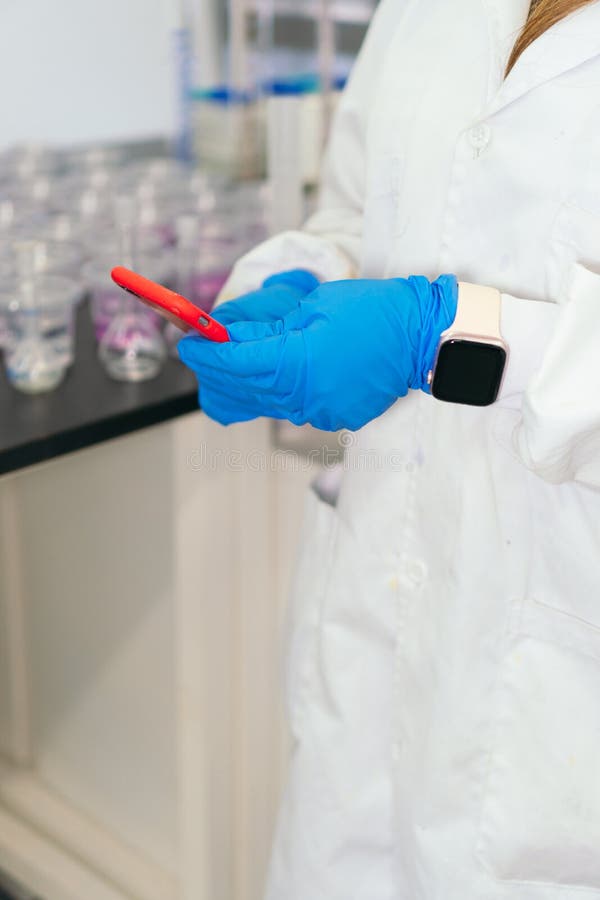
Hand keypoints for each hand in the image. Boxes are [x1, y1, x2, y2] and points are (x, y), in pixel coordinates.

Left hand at [178, 275, 457, 431]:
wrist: (422, 337)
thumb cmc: (372, 309)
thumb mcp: (313, 305)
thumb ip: (268, 326)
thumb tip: (231, 335)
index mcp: (298, 362)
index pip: (236, 363)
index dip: (207, 355)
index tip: (187, 345)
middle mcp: (305, 395)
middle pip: (246, 390)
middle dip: (218, 374)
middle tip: (202, 356)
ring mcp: (322, 411)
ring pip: (267, 403)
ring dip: (246, 385)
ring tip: (235, 365)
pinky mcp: (336, 417)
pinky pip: (295, 408)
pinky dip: (278, 394)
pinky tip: (276, 377)